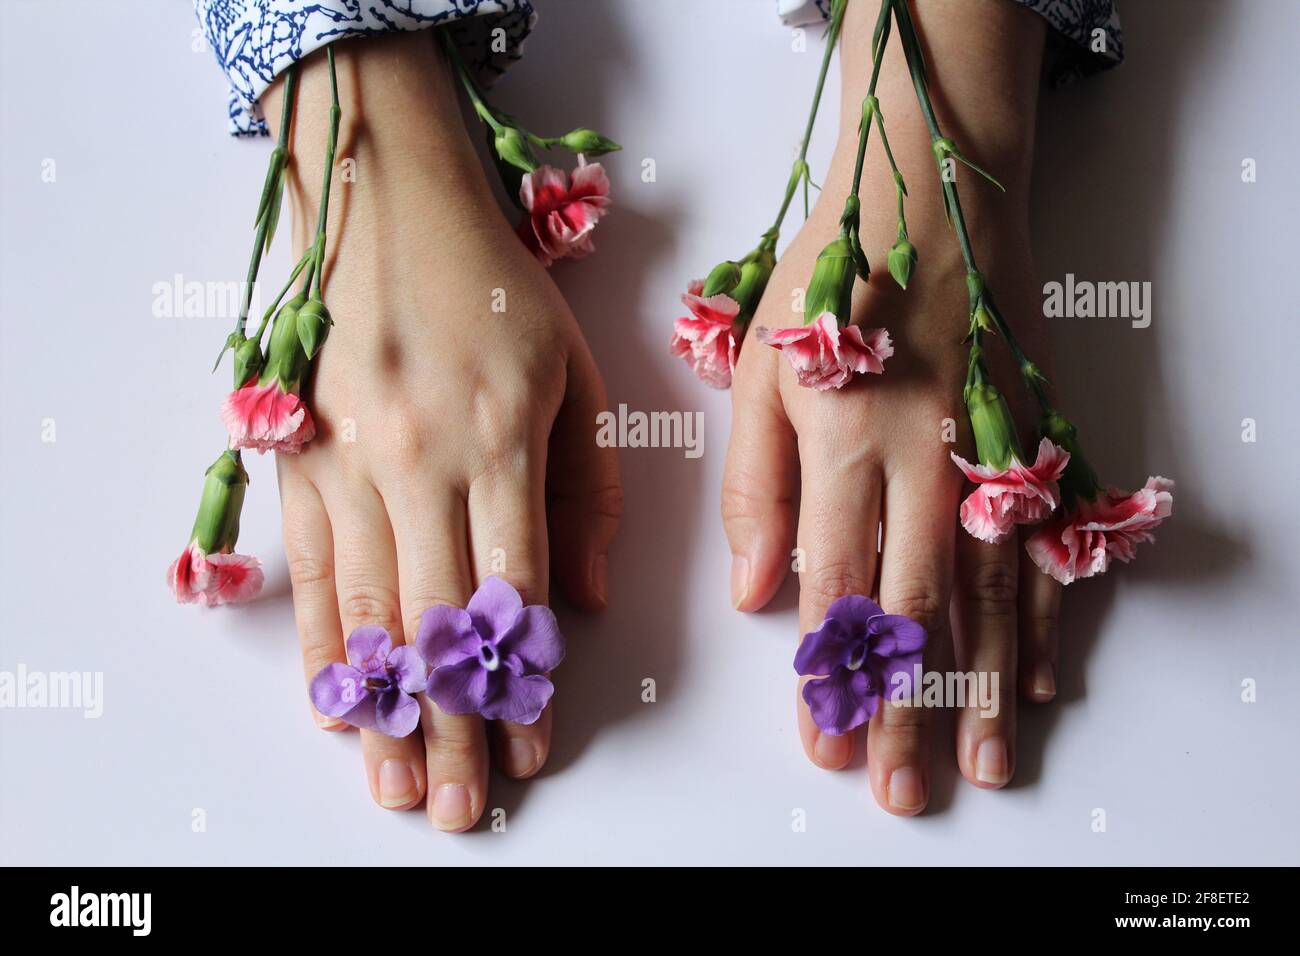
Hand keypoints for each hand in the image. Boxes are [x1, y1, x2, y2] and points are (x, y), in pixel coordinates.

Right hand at [264, 32, 619, 828]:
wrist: (383, 207)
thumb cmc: (495, 291)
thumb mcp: (573, 373)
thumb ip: (586, 489)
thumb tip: (580, 602)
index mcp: (497, 438)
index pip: (513, 591)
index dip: (523, 682)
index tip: (533, 748)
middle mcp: (416, 460)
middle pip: (438, 622)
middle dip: (455, 725)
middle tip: (464, 805)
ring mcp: (346, 463)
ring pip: (368, 612)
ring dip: (384, 710)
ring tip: (398, 786)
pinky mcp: (296, 461)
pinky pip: (308, 574)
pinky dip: (322, 646)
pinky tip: (333, 707)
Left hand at [721, 0, 1055, 813]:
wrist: (932, 191)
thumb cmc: (830, 277)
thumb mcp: (758, 368)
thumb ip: (754, 488)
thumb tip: (755, 595)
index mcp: (843, 443)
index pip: (833, 586)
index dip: (828, 675)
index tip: (823, 744)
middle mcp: (927, 460)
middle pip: (916, 609)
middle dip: (907, 710)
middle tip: (901, 792)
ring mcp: (993, 453)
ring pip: (990, 593)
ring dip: (985, 689)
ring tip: (982, 766)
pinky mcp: (1037, 440)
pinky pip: (1047, 544)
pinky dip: (1048, 616)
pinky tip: (1046, 679)